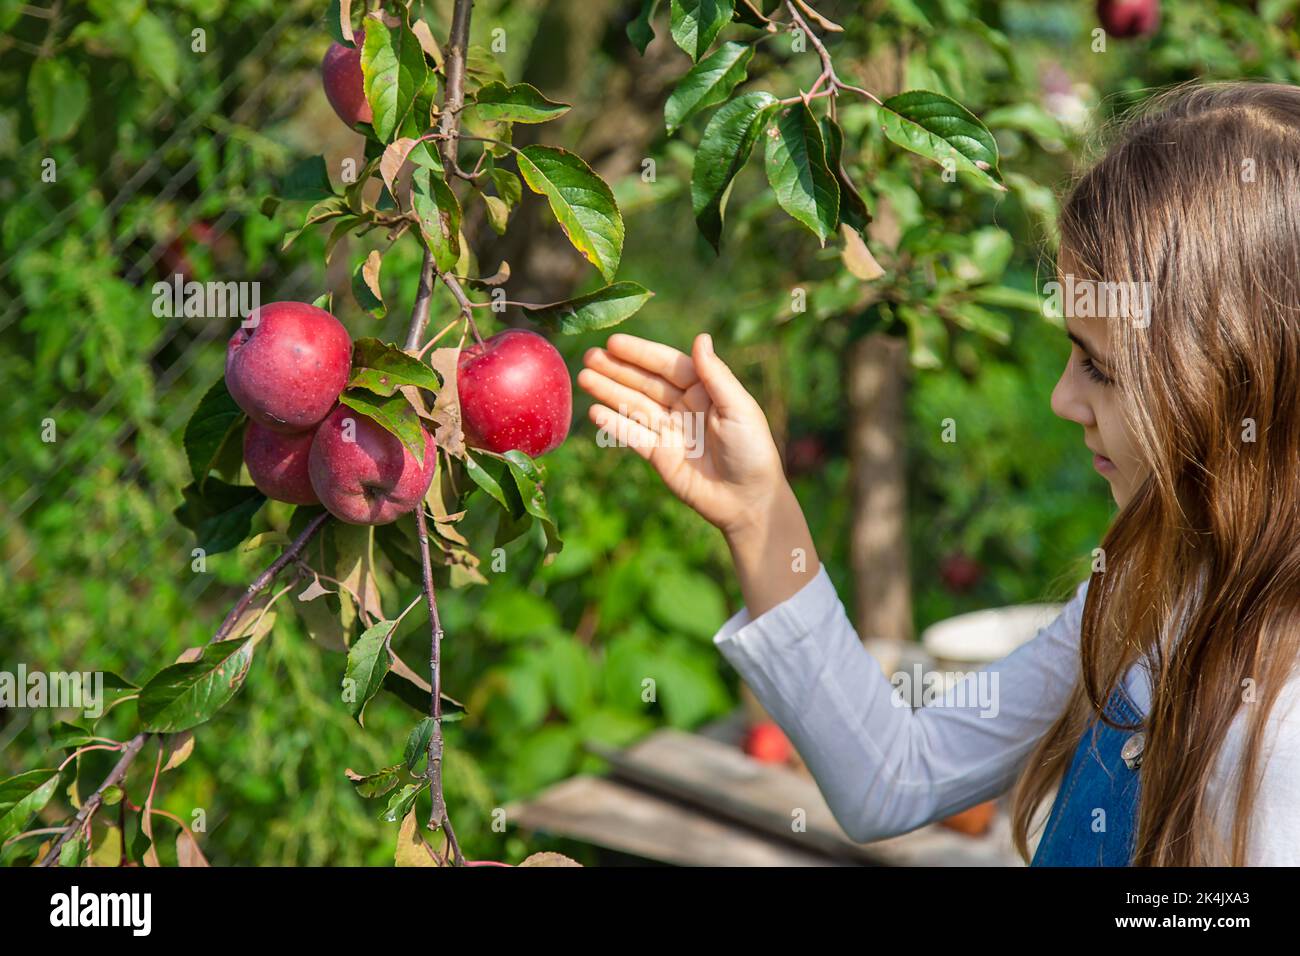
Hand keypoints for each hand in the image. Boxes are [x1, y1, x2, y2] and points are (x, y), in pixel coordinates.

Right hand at [578, 332, 820, 615]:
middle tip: (589, 356)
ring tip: (583, 378)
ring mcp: (669, 431)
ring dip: (609, 392)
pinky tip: (595, 412)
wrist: (748, 500)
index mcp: (704, 390)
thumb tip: (701, 337)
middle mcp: (684, 407)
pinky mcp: (659, 456)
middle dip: (617, 370)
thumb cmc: (752, 450)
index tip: (614, 343)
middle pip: (645, 383)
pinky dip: (614, 425)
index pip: (667, 365)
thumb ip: (715, 375)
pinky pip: (632, 436)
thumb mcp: (738, 408)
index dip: (641, 354)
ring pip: (634, 406)